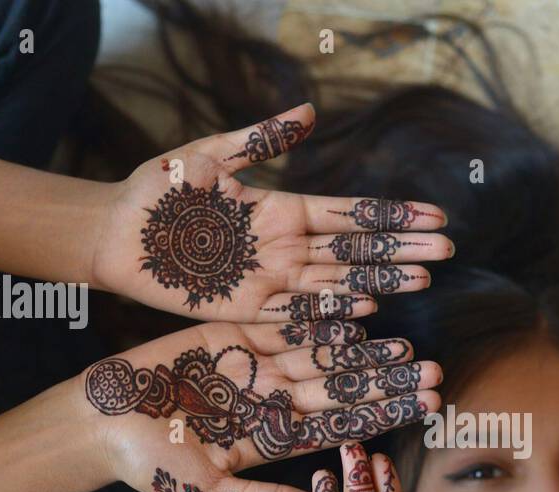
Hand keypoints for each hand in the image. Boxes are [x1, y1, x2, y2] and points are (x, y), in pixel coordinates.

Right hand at [81, 322, 440, 491]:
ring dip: (362, 350)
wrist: (99, 422)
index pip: (341, 428)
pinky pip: (279, 325)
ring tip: (406, 344)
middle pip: (341, 391)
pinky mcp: (229, 337)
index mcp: (273, 440)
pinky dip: (315, 319)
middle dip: (386, 383)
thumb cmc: (149, 469)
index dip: (382, 416)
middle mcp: (271, 403)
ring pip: (318, 355)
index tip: (424, 408)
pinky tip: (355, 312)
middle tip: (434, 373)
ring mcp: (252, 369)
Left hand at [90, 103, 452, 321]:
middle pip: (354, 249)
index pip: (349, 213)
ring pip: (336, 281)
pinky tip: (366, 310)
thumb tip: (310, 111)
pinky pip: (296, 313)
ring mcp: (270, 280)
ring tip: (422, 278)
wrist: (112, 233)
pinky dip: (330, 312)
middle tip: (446, 251)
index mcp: (280, 210)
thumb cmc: (155, 192)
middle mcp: (284, 247)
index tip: (433, 215)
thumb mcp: (209, 157)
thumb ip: (259, 139)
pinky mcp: (247, 308)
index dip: (391, 215)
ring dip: (380, 281)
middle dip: (401, 250)